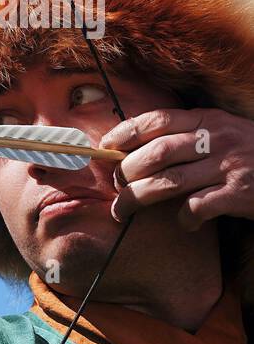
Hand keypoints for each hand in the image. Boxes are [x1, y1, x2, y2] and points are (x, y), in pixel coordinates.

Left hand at [99, 107, 253, 229]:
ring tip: (122, 212)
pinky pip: (197, 207)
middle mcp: (218, 139)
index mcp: (209, 119)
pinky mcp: (240, 194)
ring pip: (169, 183)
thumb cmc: (251, 155)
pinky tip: (183, 223)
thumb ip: (187, 134)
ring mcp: (230, 166)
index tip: (104, 148)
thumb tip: (133, 150)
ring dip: (138, 200)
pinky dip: (183, 218)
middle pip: (157, 154)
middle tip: (117, 188)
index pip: (157, 120)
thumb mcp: (223, 132)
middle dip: (127, 173)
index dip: (124, 133)